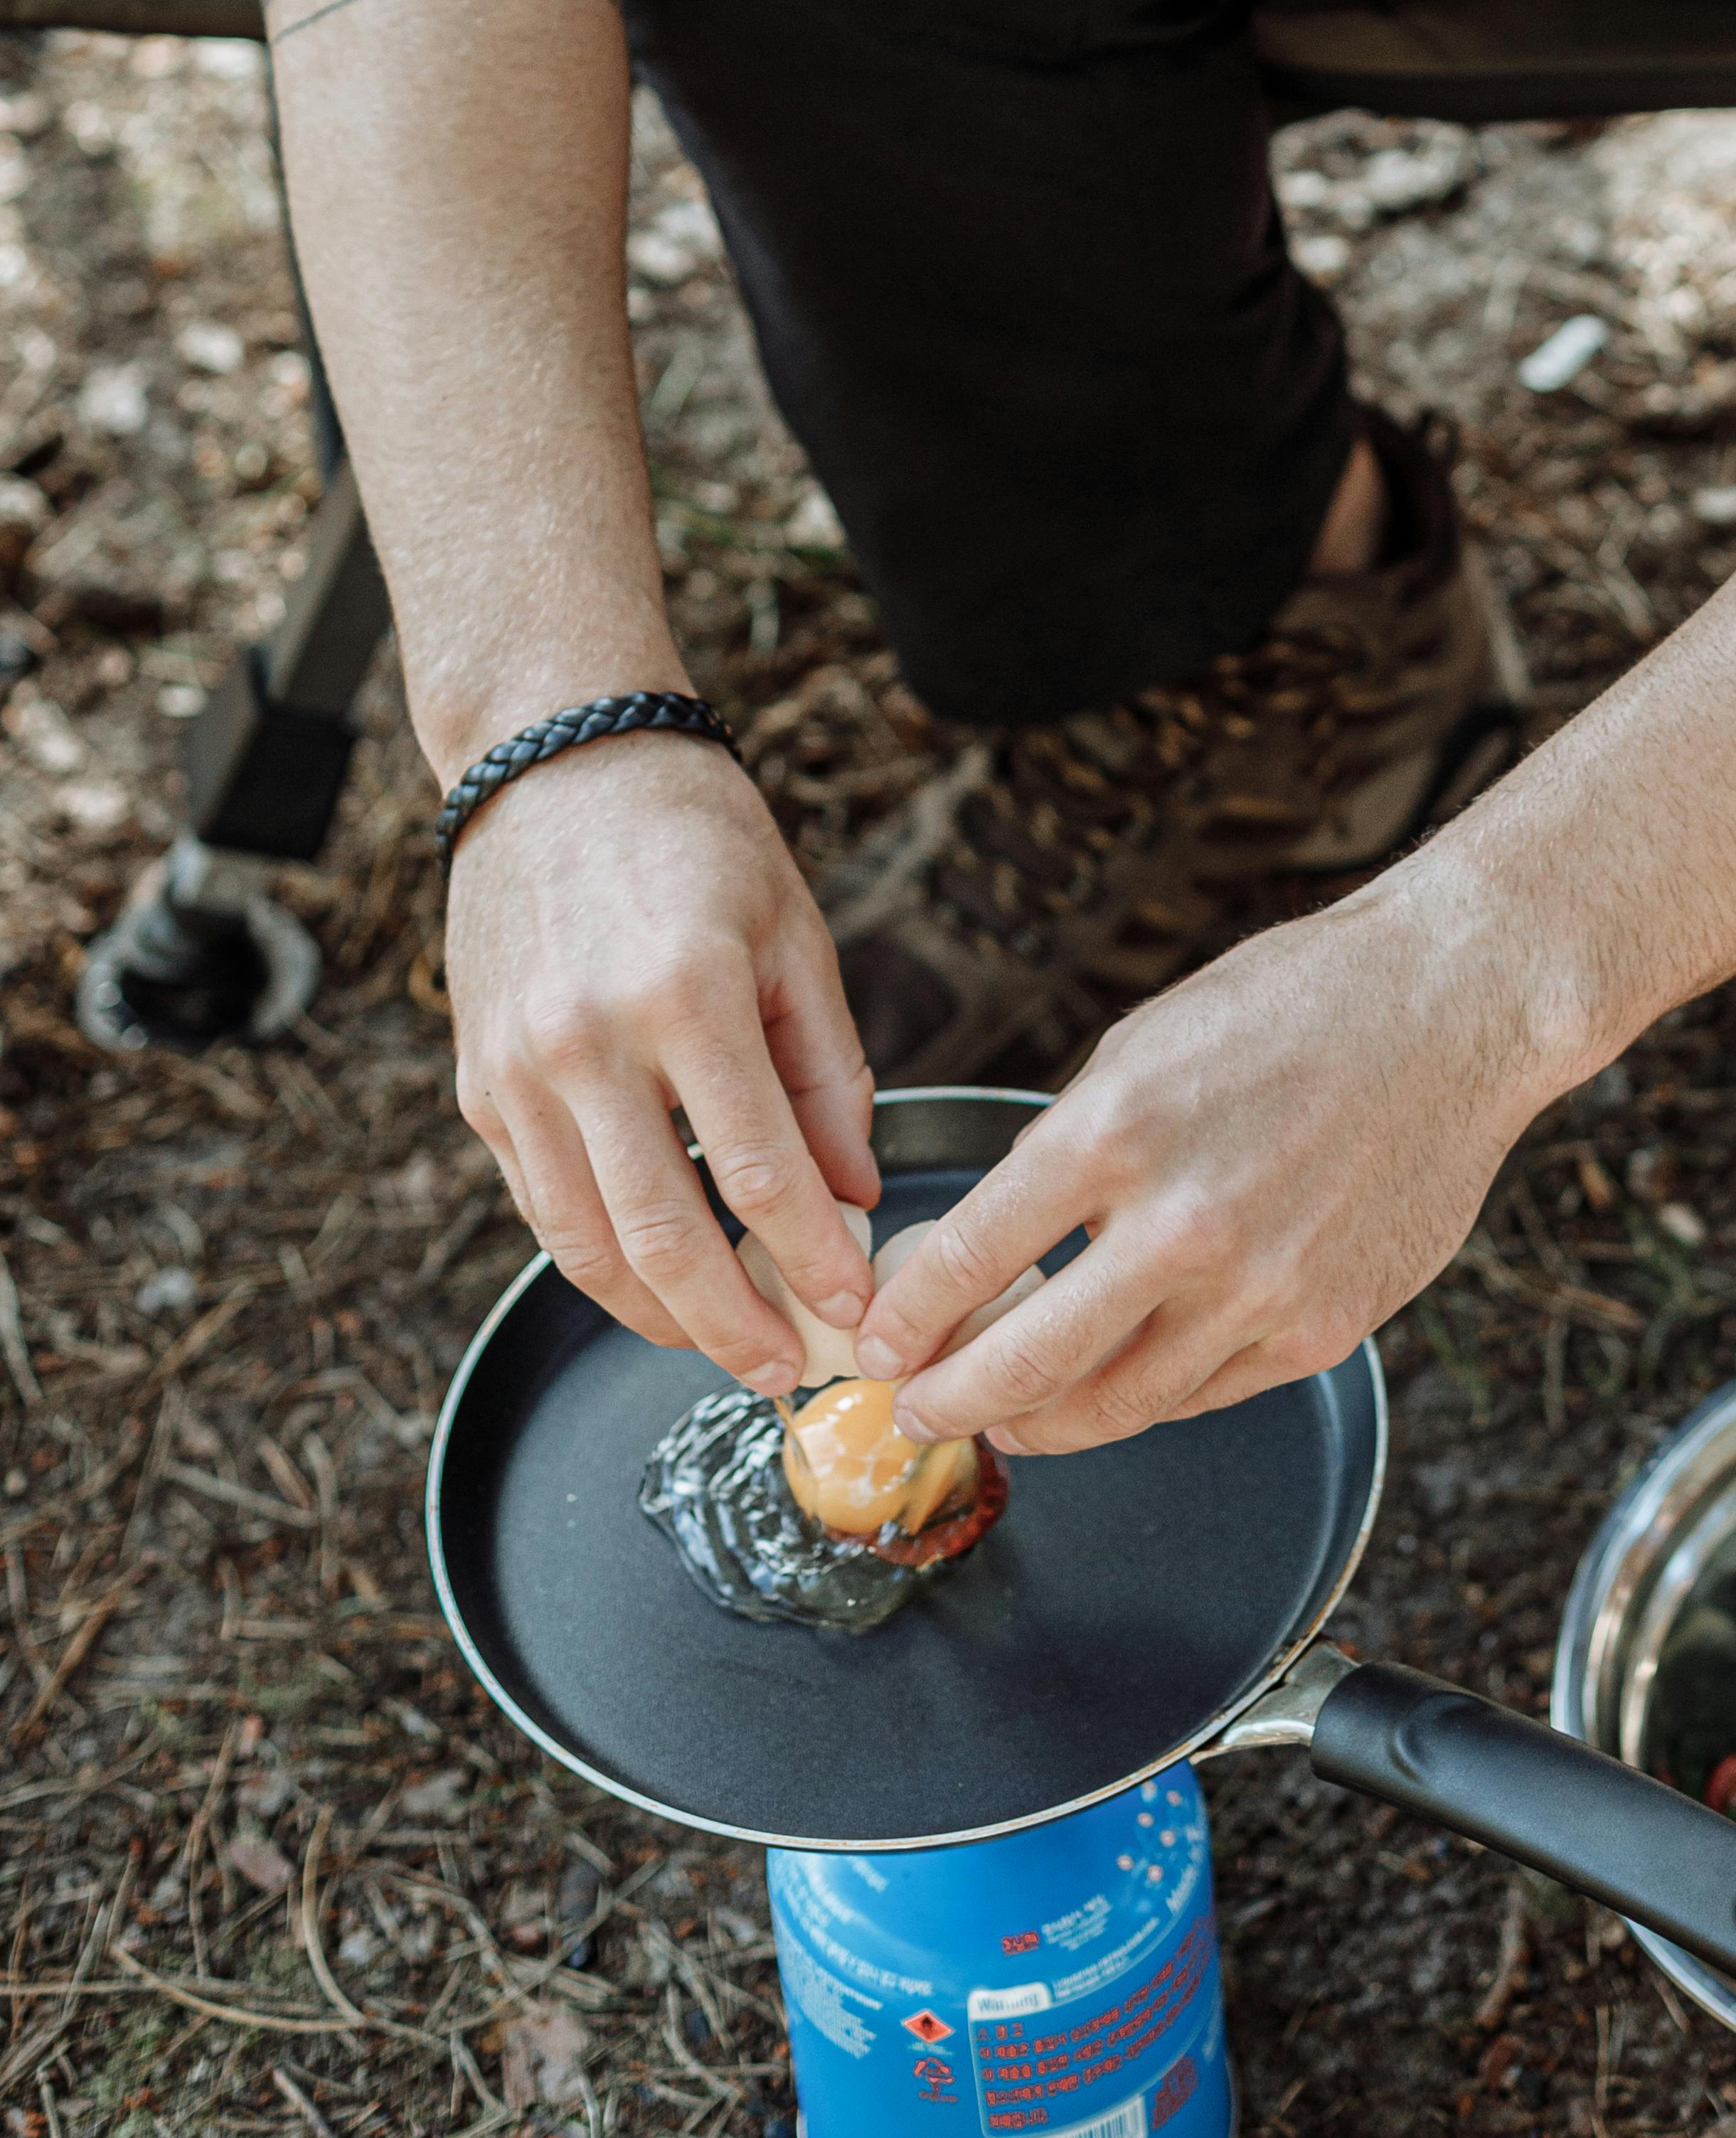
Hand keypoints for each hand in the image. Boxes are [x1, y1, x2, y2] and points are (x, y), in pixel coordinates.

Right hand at [446, 736, 880, 1388]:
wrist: (556, 764)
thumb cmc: (696, 839)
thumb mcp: (791, 935)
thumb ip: (826, 1073)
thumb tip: (854, 1198)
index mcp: (686, 994)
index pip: (759, 1172)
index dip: (812, 1259)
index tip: (852, 1310)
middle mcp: (589, 1040)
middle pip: (664, 1235)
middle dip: (733, 1325)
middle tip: (785, 1374)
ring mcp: (520, 1069)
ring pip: (588, 1241)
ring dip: (659, 1315)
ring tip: (723, 1346)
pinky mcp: (480, 1084)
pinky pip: (541, 1204)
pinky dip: (598, 1261)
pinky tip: (654, 1283)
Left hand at [848, 856, 1565, 1453]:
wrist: (1455, 1006)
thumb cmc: (1300, 1002)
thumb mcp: (1147, 1042)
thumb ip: (1076, 1147)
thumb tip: (1009, 1244)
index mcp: (1118, 1129)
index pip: (971, 1257)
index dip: (907, 1320)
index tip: (879, 1347)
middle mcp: (1183, 1223)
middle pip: (1026, 1364)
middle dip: (949, 1404)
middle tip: (915, 1414)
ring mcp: (1259, 1289)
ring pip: (1116, 1404)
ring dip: (1041, 1423)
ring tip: (1005, 1421)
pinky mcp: (1323, 1329)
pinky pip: (1205, 1393)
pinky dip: (1147, 1397)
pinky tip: (1116, 1386)